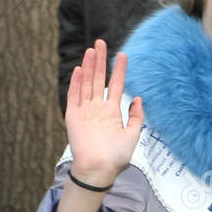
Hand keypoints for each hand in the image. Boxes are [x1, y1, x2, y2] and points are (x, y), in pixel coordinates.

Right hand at [64, 40, 142, 185]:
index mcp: (111, 112)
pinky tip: (79, 70)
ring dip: (88, 67)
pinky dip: (76, 83)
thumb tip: (138, 98)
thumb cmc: (116, 157)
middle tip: (101, 42)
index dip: (119, 70)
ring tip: (92, 50)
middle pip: (98, 79)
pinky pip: (73, 97)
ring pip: (86, 84)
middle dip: (100, 61)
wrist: (99, 169)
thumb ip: (136, 116)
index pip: (116, 85)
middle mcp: (97, 108)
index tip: (123, 54)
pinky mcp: (72, 116)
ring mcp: (84, 111)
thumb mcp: (133, 135)